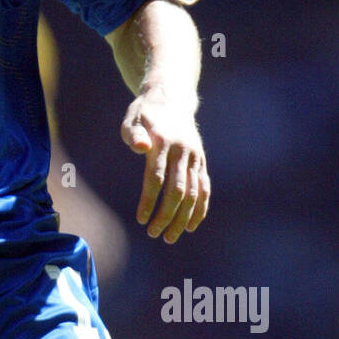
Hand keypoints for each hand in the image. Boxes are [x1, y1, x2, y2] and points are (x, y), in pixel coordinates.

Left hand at [120, 90, 209, 243]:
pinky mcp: (201, 162)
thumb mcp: (132, 118)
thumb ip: (133, 133)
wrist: (171, 100)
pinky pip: (205, 189)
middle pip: (178, 190)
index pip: (157, 177)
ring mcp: (195, 157)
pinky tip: (190, 226)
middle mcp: (182, 151)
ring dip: (183, 218)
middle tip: (153, 234)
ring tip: (170, 237)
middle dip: (166, 215)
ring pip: (194, 193)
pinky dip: (200, 209)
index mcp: (163, 142)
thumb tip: (139, 147)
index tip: (141, 220)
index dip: (150, 201)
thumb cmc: (145, 114)